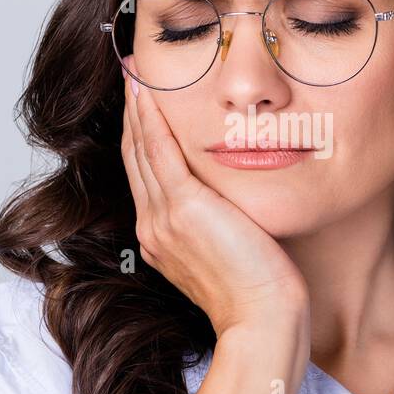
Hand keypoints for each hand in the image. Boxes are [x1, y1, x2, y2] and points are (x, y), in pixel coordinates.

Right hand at [120, 59, 310, 335]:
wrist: (263, 321)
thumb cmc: (261, 295)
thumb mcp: (232, 253)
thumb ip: (221, 226)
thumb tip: (233, 207)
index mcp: (161, 240)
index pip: (146, 176)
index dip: (141, 137)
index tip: (142, 104)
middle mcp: (153, 228)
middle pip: (136, 158)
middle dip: (132, 115)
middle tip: (130, 75)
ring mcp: (162, 219)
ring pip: (142, 150)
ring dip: (136, 108)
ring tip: (134, 72)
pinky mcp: (183, 209)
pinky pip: (159, 152)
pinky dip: (150, 119)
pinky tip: (148, 92)